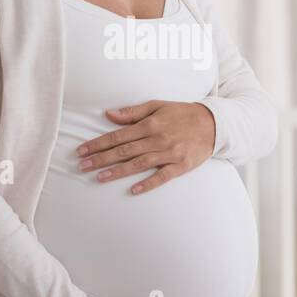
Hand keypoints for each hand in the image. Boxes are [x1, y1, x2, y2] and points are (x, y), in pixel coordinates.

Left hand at [76, 100, 215, 194]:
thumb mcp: (158, 105)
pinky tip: (134, 190)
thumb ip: (133, 112)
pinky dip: (148, 184)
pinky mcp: (181, 165)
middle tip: (82, 166)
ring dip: (118, 171)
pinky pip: (163, 176)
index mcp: (150, 124)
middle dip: (101, 159)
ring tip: (99, 177)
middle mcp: (157, 139)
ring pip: (139, 164)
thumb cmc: (183, 113)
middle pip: (124, 150)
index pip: (118, 135)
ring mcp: (169, 153)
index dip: (98, 143)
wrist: (214, 123)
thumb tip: (109, 114)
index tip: (82, 151)